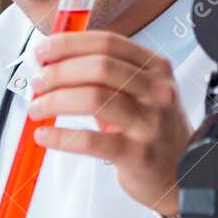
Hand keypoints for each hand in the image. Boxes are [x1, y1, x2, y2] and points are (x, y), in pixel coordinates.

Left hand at [27, 30, 195, 217]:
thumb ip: (105, 74)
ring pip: (93, 99)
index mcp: (155, 68)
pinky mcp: (137, 154)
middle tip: (37, 81)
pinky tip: (44, 135)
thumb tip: (54, 61)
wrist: (180, 174)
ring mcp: (150, 123)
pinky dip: (60, 136)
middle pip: (99, 67)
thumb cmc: (151, 130)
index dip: (69, 44)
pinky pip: (90, 140)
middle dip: (58, 72)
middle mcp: (157, 91)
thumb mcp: (140, 93)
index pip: (108, 43)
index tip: (43, 51)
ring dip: (54, 101)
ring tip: (37, 108)